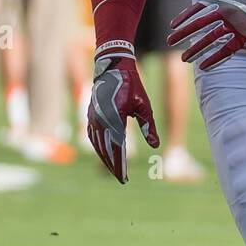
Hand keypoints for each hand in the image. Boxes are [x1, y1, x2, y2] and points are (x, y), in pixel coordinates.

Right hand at [87, 53, 158, 182]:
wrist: (113, 66)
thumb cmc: (132, 85)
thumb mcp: (144, 106)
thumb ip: (149, 126)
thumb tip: (155, 145)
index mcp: (114, 119)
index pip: (117, 148)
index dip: (120, 165)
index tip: (125, 178)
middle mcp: (100, 120)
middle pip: (105, 150)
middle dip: (113, 165)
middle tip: (122, 179)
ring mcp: (93, 117)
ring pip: (97, 144)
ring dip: (105, 158)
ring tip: (115, 168)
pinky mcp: (90, 114)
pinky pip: (92, 136)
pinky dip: (98, 146)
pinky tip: (103, 153)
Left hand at [167, 0, 245, 69]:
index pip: (198, 8)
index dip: (184, 17)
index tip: (172, 25)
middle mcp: (227, 11)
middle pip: (200, 23)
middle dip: (183, 33)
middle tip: (169, 41)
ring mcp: (236, 25)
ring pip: (211, 39)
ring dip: (196, 49)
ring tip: (184, 58)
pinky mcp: (245, 37)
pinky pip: (227, 50)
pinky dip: (215, 59)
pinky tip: (203, 66)